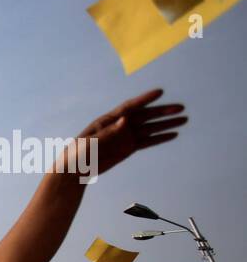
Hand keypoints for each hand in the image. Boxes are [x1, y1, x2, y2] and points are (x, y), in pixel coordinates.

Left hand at [69, 89, 185, 177]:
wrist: (75, 169)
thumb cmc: (78, 153)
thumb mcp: (91, 142)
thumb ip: (108, 132)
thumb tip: (125, 120)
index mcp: (109, 120)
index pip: (130, 106)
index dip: (145, 99)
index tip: (160, 92)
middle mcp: (120, 125)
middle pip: (145, 116)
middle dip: (163, 111)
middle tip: (181, 108)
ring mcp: (126, 136)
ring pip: (150, 128)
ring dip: (167, 124)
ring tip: (184, 120)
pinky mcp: (129, 148)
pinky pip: (148, 141)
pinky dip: (160, 138)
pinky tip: (173, 134)